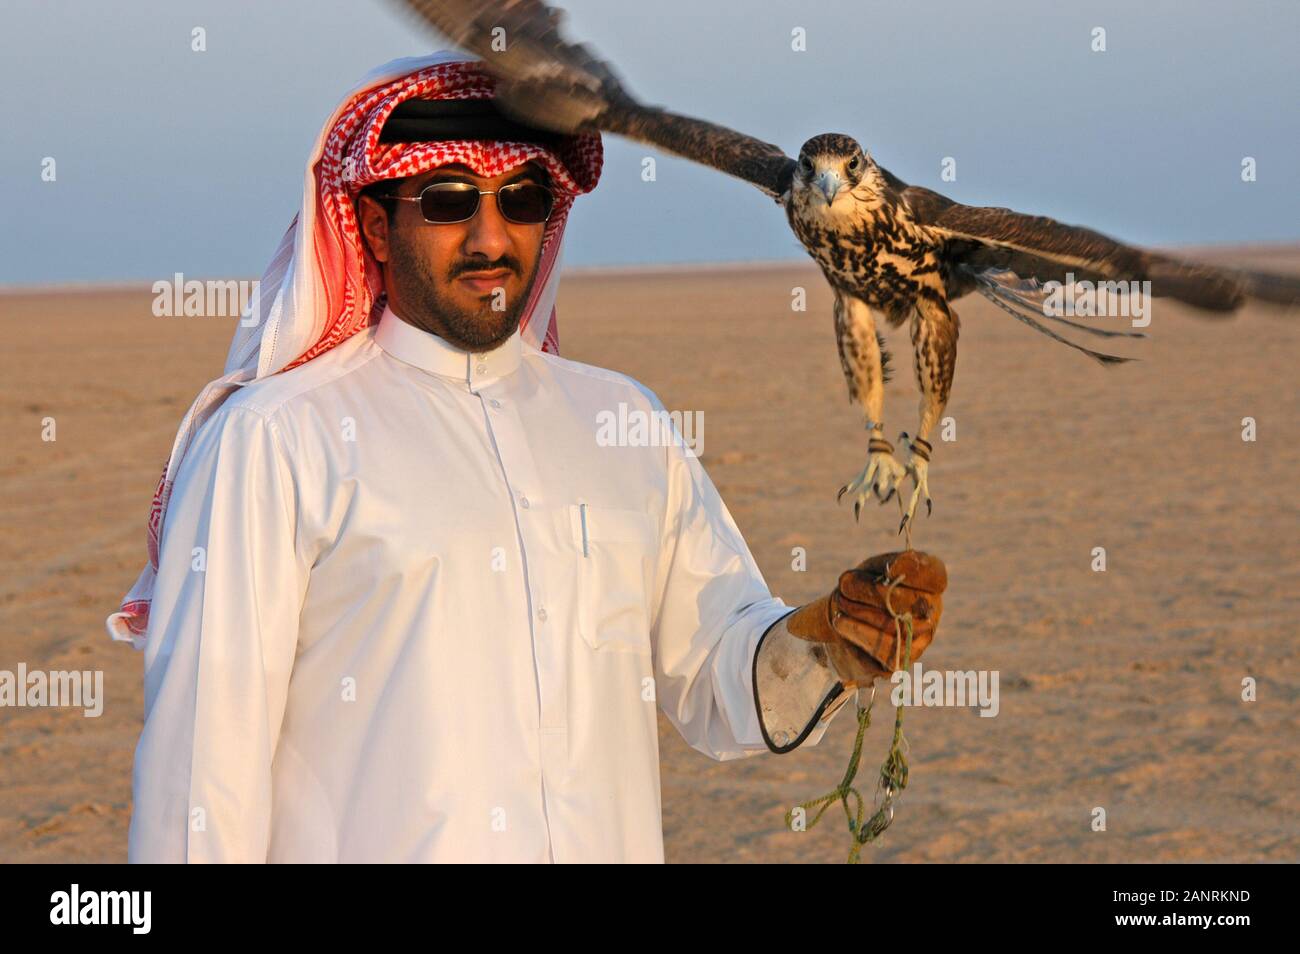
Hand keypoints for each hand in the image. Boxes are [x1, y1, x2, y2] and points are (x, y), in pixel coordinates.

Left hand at [784, 550, 946, 687]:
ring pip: (894, 626)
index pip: (935, 574)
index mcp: (928, 582)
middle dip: (872, 592)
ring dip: (859, 612)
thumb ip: (884, 567)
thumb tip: (896, 570)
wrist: (843, 620)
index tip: (891, 568)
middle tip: (844, 584)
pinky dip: (857, 632)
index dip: (917, 569)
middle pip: (910, 601)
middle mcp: (930, 612)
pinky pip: (882, 648)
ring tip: (840, 602)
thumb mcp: (870, 570)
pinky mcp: (900, 661)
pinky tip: (841, 622)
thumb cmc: (863, 587)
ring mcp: (919, 639)